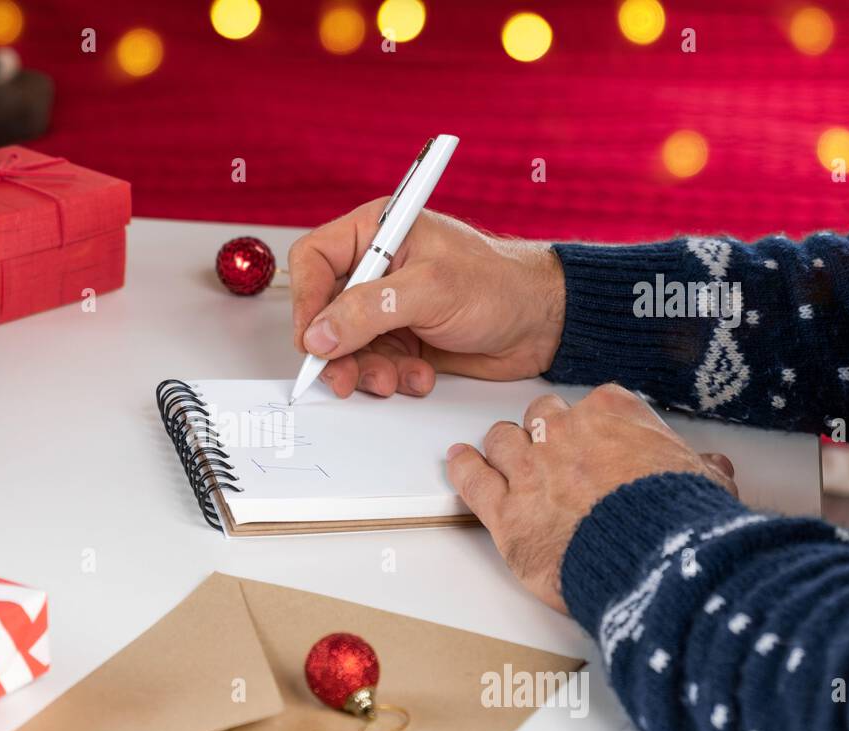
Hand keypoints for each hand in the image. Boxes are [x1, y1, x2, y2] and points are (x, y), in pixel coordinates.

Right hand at [289, 199, 565, 397]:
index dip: (306, 301)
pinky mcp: (402, 340)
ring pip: (347, 346)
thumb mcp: (431, 290)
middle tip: (344, 377)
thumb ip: (369, 310)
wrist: (543, 323)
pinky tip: (420, 377)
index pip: (315, 261)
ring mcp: (388, 307)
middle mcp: (378, 269)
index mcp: (379, 232)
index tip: (311, 339)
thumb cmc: (501, 285)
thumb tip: (319, 334)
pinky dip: (392, 378)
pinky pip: (375, 365)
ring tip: (394, 379)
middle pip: (324, 312)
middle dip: (336, 349)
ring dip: (366, 370)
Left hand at [445, 384, 737, 613]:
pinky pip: (472, 478)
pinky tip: (461, 463)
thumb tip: (712, 467)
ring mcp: (528, 468)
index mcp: (612, 414)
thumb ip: (700, 468)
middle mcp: (563, 432)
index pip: (593, 404)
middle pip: (540, 416)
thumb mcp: (705, 484)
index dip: (590, 426)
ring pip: (501, 441)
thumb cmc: (676, 521)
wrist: (649, 560)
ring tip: (506, 459)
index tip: (593, 440)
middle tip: (550, 454)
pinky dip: (464, 469)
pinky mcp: (505, 510)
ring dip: (504, 449)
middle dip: (544, 432)